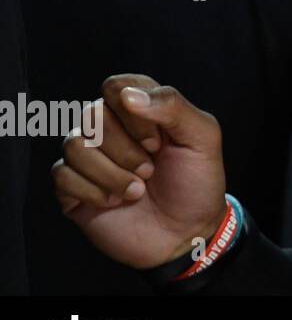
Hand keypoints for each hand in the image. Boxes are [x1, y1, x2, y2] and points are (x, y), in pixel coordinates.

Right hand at [51, 74, 228, 269]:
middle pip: (92, 115)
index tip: (158, 140)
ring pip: (74, 145)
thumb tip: (126, 95)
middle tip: (150, 170)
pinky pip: (61, 175)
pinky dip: (93, 191)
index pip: (115, 86)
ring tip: (137, 190)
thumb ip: (172, 106)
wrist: (187, 233)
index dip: (133, 112)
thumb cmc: (197, 182)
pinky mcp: (73, 188)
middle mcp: (110, 128)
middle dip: (126, 149)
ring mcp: (90, 158)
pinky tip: (115, 202)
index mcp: (140, 108)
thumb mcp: (202, 137)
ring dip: (111, 173)